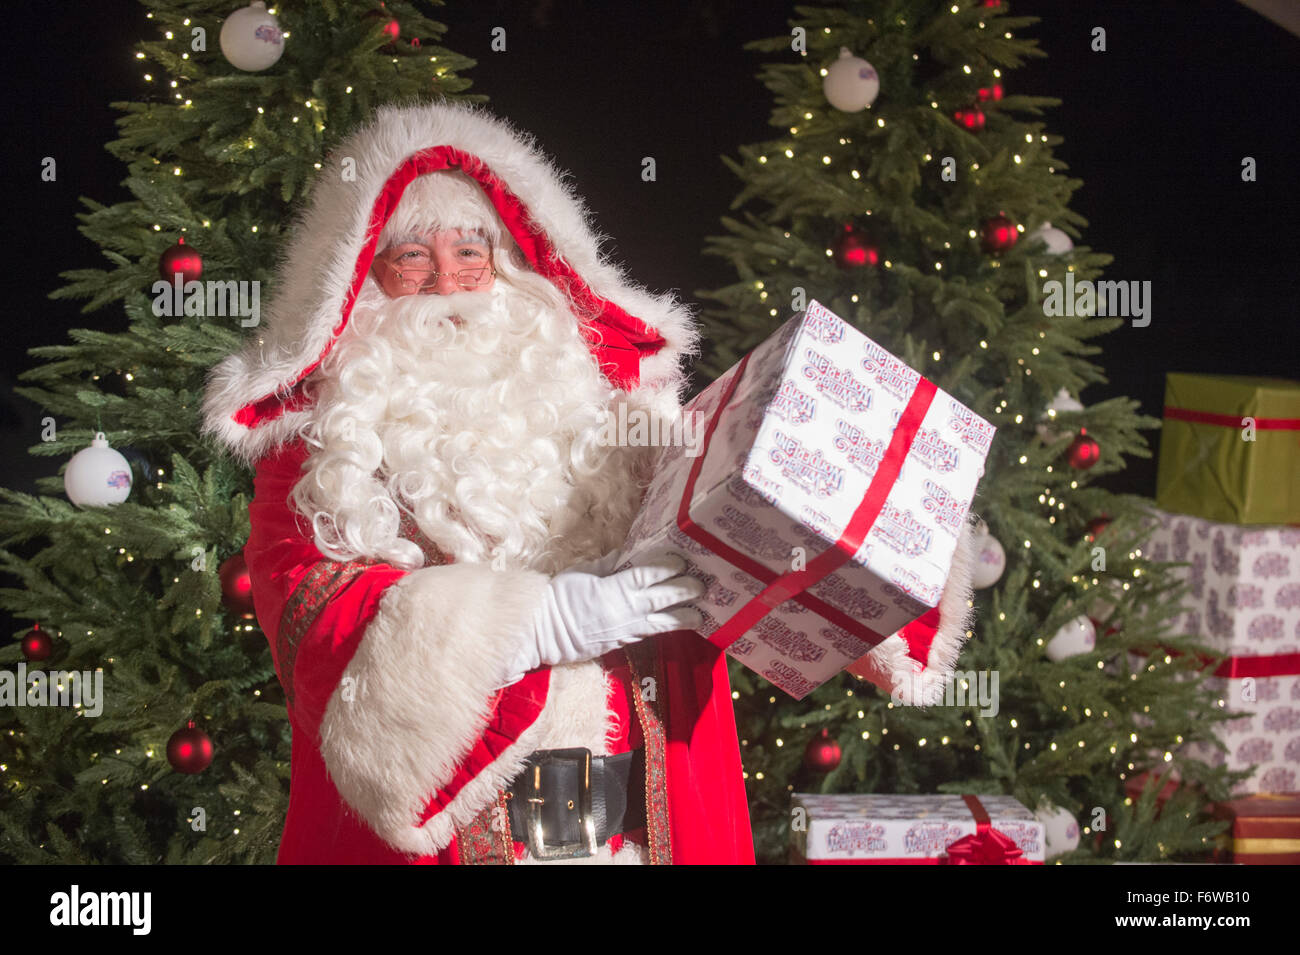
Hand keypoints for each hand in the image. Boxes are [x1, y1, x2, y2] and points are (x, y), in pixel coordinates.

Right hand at [501, 551, 704, 684]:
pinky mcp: (623, 643)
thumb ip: (609, 564)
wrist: (542, 632)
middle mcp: (627, 610)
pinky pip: (651, 634)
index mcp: (616, 588)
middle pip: (665, 597)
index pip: (651, 574)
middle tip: (703, 584)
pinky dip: (667, 629)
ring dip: (685, 616)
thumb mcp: (582, 572)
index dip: (670, 566)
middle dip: (686, 589)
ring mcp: (627, 629)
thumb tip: (629, 554)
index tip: (682, 559)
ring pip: (665, 622)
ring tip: (702, 612)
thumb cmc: (558, 598)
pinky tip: (678, 626)